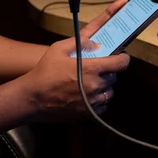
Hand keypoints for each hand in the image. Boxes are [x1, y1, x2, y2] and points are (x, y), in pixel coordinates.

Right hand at [23, 0, 130, 121]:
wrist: (34, 98)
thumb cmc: (45, 71)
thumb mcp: (58, 49)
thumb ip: (79, 42)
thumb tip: (96, 43)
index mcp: (92, 69)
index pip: (120, 63)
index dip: (123, 58)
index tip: (121, 56)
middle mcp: (97, 86)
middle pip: (114, 77)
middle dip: (109, 71)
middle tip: (97, 67)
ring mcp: (94, 102)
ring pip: (109, 92)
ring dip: (104, 86)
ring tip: (90, 81)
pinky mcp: (90, 114)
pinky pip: (103, 105)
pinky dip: (99, 99)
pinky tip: (86, 94)